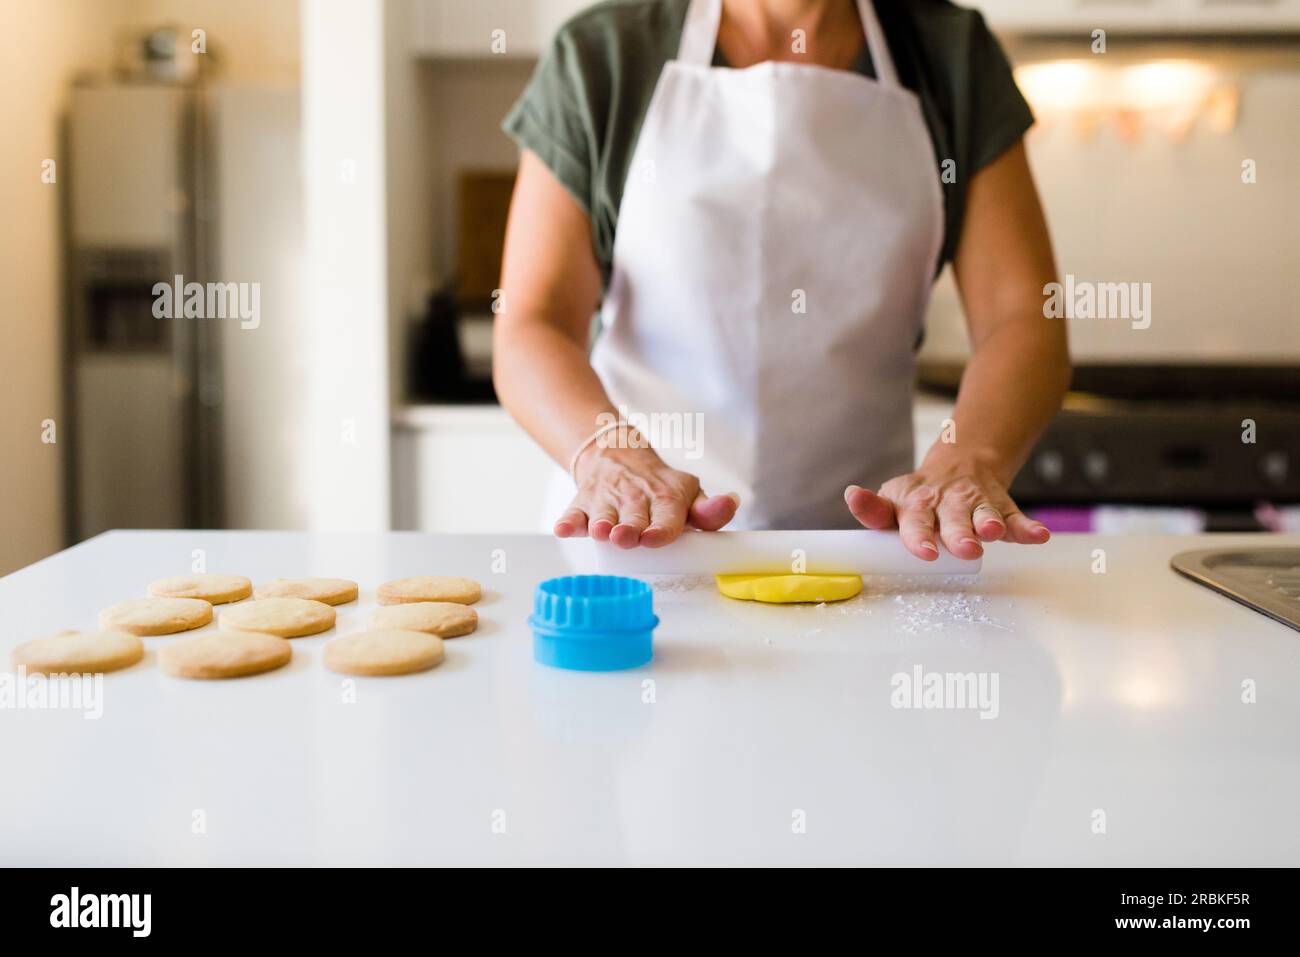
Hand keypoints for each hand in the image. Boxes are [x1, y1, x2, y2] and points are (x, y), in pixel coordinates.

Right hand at [555, 444, 737, 547]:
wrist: (618, 456)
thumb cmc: (658, 489)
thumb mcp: (688, 495)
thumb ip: (709, 511)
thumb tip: (732, 502)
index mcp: (666, 498)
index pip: (667, 516)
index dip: (662, 528)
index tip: (656, 537)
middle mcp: (635, 498)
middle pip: (632, 519)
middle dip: (629, 529)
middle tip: (627, 537)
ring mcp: (607, 501)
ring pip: (602, 516)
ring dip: (600, 523)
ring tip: (600, 531)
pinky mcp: (583, 502)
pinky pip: (573, 512)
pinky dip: (568, 521)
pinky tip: (564, 529)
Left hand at [844, 451, 1048, 560]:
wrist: (961, 463)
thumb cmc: (920, 497)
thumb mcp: (892, 502)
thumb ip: (873, 510)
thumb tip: (851, 495)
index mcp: (915, 503)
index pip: (913, 520)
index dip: (917, 536)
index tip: (925, 551)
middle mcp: (947, 502)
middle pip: (952, 519)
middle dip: (958, 534)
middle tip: (963, 549)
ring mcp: (975, 504)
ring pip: (985, 514)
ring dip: (989, 523)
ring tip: (994, 532)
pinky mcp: (1001, 507)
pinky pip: (1016, 517)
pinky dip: (1027, 527)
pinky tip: (1038, 535)